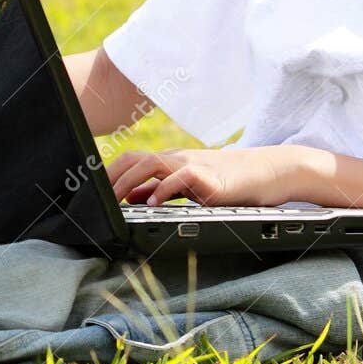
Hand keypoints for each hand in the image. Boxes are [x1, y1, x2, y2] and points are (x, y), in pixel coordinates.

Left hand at [106, 146, 306, 206]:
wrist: (270, 172)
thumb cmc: (230, 181)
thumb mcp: (189, 187)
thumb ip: (161, 190)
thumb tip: (131, 198)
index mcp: (171, 162)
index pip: (131, 160)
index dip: (109, 174)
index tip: (92, 192)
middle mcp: (178, 160)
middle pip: (135, 159)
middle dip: (112, 178)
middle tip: (97, 199)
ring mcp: (194, 166)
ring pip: (152, 163)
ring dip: (130, 181)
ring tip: (117, 201)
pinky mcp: (211, 178)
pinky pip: (182, 178)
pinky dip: (165, 189)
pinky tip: (154, 204)